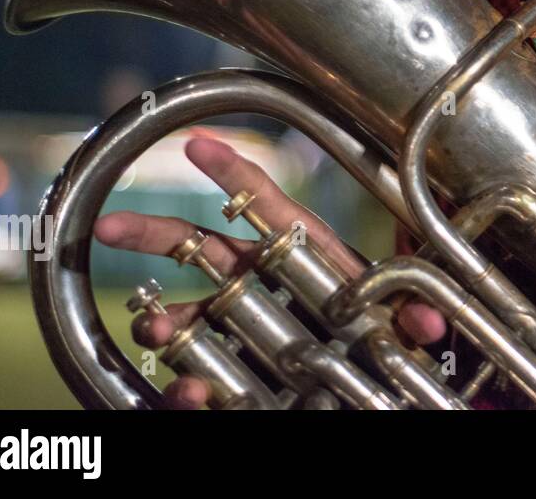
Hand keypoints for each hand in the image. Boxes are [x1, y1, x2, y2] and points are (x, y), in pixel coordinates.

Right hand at [93, 132, 446, 407]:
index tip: (197, 141)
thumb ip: (409, 316)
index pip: (262, 201)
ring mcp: (238, 325)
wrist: (371, 378)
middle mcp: (258, 280)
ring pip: (185, 314)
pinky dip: (186, 389)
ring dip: (162, 319)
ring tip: (153, 327)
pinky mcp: (232, 372)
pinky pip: (198, 378)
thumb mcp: (396, 316)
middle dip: (149, 233)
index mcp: (297, 249)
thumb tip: (429, 326)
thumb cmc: (376, 326)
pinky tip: (188, 393)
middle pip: (195, 245)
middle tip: (106, 227)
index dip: (233, 171)